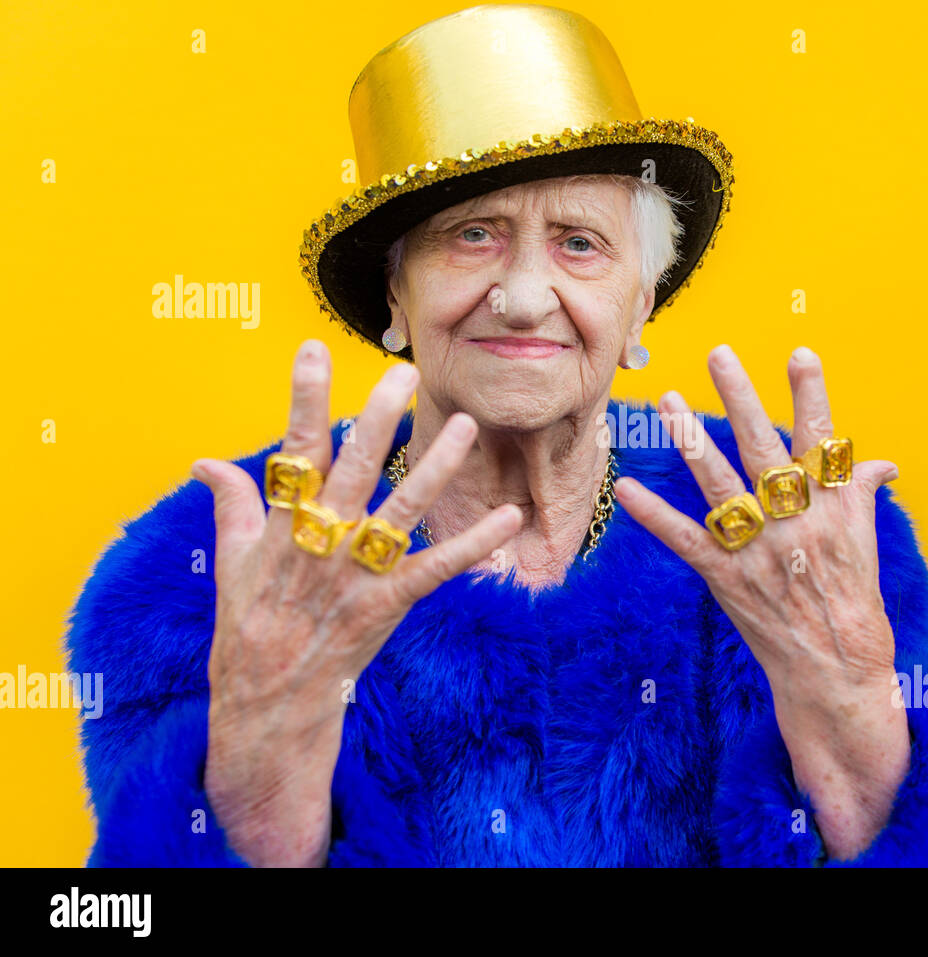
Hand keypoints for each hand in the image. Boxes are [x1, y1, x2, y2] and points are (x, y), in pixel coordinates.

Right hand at [192, 339, 521, 866]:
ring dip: (437, 468)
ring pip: (400, 510)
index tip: (314, 352)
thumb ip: (231, 505)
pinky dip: (474, 544)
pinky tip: (508, 518)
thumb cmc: (249, 628)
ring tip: (468, 427)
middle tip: (406, 373)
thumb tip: (207, 460)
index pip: (293, 451)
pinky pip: (436, 568)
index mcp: (281, 527)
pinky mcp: (386, 605)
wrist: (267, 704)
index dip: (304, 400)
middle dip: (378, 419)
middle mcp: (319, 543)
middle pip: (352, 469)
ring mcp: (354, 575)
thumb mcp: (230, 564)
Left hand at [615, 344, 909, 860]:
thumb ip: (860, 496)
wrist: (837, 676)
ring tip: (667, 402)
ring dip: (691, 440)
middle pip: (764, 449)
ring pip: (720, 485)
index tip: (799, 353)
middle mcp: (796, 523)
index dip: (811, 397)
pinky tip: (626, 488)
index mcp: (833, 510)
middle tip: (720, 354)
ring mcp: (760, 551)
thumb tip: (880, 462)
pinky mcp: (728, 580)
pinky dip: (654, 514)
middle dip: (741, 398)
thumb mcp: (866, 546)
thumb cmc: (854, 607)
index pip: (822, 442)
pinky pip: (685, 541)